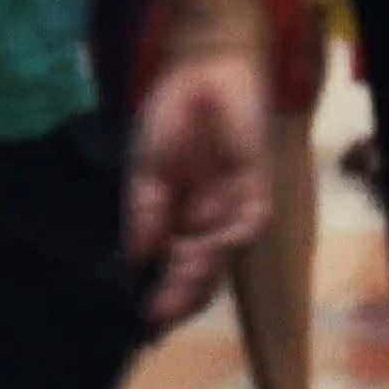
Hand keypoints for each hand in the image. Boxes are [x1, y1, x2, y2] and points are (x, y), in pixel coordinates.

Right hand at [126, 42, 273, 326]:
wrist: (199, 70)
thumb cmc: (170, 115)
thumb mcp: (146, 170)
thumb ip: (144, 213)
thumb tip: (133, 258)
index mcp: (179, 218)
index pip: (175, 267)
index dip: (163, 294)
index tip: (143, 318)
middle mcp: (208, 219)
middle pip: (202, 272)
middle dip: (181, 295)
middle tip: (158, 316)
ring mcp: (232, 205)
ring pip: (224, 257)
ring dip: (199, 276)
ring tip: (174, 289)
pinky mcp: (255, 188)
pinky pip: (247, 225)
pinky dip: (224, 241)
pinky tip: (199, 250)